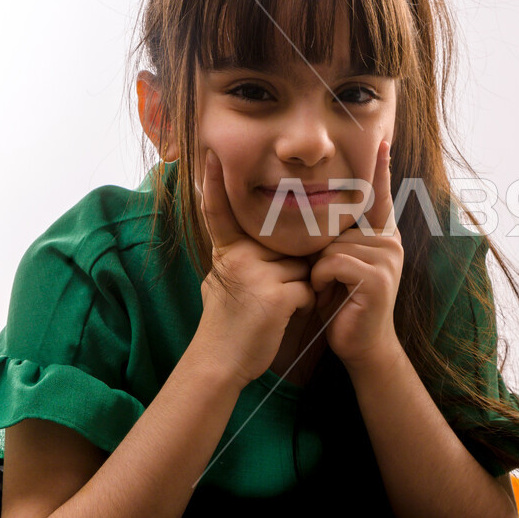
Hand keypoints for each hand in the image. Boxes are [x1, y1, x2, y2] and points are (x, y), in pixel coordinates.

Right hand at [192, 150, 316, 388]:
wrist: (219, 363)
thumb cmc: (228, 324)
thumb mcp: (224, 281)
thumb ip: (242, 257)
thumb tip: (265, 241)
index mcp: (226, 252)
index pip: (219, 212)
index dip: (212, 184)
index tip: (211, 154)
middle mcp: (239, 258)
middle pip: (287, 244)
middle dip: (292, 266)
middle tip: (268, 293)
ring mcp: (256, 275)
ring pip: (302, 266)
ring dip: (299, 287)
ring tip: (273, 307)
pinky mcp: (275, 296)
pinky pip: (308, 288)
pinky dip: (304, 304)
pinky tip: (282, 317)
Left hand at [309, 140, 403, 368]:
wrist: (361, 345)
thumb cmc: (343, 303)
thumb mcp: (340, 263)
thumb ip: (341, 237)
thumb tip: (317, 206)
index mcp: (383, 234)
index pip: (380, 195)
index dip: (381, 168)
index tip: (381, 139)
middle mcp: (390, 241)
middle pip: (342, 223)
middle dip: (322, 249)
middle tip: (324, 277)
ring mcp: (388, 259)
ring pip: (334, 243)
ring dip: (319, 268)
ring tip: (327, 288)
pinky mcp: (377, 277)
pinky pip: (334, 261)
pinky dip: (321, 278)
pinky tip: (327, 294)